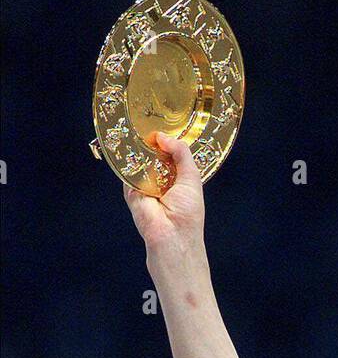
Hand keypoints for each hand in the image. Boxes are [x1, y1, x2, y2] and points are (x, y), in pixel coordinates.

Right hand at [123, 132, 204, 262]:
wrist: (171, 237)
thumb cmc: (187, 214)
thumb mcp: (192, 177)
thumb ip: (181, 153)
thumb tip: (163, 136)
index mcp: (178, 178)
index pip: (171, 154)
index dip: (168, 140)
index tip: (164, 122)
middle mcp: (161, 181)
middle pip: (154, 154)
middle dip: (152, 141)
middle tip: (149, 120)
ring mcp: (145, 185)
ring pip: (139, 160)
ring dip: (139, 148)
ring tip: (138, 128)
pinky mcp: (130, 190)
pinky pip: (126, 170)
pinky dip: (126, 159)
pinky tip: (128, 145)